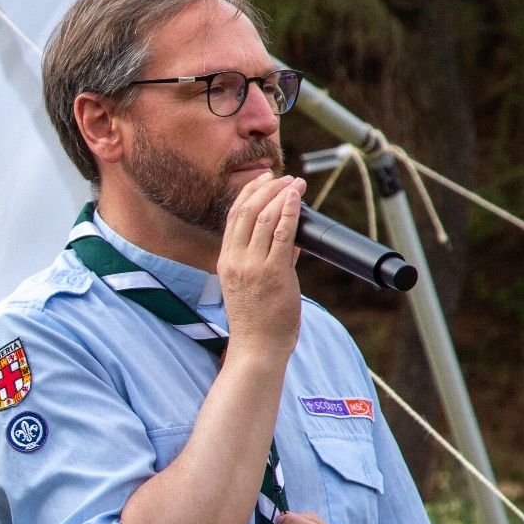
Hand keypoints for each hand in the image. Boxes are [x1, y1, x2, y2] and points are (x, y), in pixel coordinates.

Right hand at [218, 172, 305, 360]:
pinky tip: (297, 198)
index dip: (249, 193)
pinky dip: (290, 212)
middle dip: (266, 188)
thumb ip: (269, 260)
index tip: (263, 179)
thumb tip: (292, 241)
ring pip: (264, 218)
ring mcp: (253, 266)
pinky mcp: (273, 273)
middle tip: (284, 177)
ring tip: (296, 183)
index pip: (233, 217)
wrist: (256, 347)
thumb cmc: (257, 321)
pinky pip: (282, 235)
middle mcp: (236, 260)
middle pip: (246, 212)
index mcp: (226, 262)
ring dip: (281, 195)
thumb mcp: (252, 286)